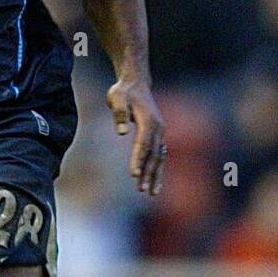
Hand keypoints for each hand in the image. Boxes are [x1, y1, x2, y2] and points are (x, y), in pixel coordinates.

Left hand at [106, 77, 166, 195]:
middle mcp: (158, 128)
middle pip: (153, 154)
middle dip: (147, 173)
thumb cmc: (123, 91)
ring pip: (158, 158)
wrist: (136, 83)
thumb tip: (121, 131)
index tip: (133, 175)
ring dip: (155, 176)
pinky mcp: (158, 136)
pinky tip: (155, 184)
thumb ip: (119, 113)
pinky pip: (159, 156)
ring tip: (151, 193)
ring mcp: (160, 132)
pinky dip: (158, 170)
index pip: (142, 143)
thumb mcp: (116, 97)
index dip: (138, 159)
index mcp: (148, 120)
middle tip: (141, 190)